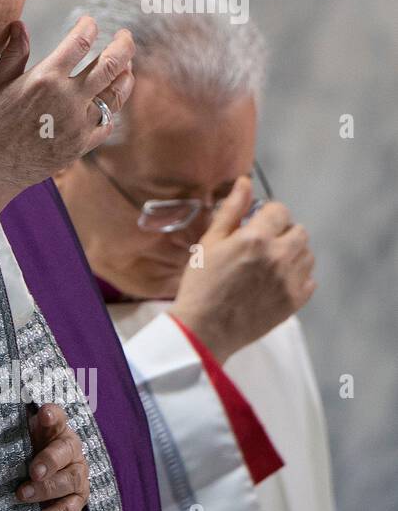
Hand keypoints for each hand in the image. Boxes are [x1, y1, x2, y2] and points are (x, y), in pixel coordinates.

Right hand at [0, 16, 134, 210]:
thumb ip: (13, 55)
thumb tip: (19, 26)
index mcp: (45, 77)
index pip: (80, 42)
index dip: (88, 26)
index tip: (89, 22)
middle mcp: (68, 98)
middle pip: (111, 64)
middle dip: (124, 45)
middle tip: (125, 37)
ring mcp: (78, 124)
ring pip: (115, 94)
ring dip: (125, 76)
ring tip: (126, 67)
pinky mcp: (80, 146)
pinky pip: (106, 124)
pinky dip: (109, 112)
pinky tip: (107, 106)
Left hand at [18, 403, 88, 510]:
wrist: (42, 476)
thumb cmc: (26, 451)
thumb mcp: (19, 438)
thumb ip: (10, 431)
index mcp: (56, 429)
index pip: (57, 417)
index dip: (52, 414)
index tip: (44, 414)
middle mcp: (71, 450)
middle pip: (66, 451)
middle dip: (49, 462)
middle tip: (33, 472)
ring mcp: (78, 475)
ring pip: (70, 481)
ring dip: (47, 489)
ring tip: (23, 495)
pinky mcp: (77, 499)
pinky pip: (70, 509)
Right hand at [170, 177, 316, 364]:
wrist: (205, 328)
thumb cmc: (200, 284)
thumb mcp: (209, 242)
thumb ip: (231, 211)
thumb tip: (245, 183)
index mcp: (256, 239)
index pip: (280, 211)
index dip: (267, 214)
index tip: (255, 223)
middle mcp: (279, 257)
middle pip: (299, 231)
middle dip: (282, 232)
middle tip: (261, 244)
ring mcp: (290, 280)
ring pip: (307, 254)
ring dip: (292, 253)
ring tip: (269, 263)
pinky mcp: (295, 301)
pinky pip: (310, 280)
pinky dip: (297, 277)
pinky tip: (275, 281)